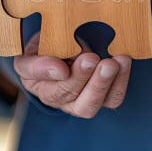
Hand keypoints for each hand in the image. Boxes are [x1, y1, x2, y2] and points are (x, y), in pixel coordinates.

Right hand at [14, 33, 131, 117]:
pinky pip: (115, 96)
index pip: (56, 92)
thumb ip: (37, 66)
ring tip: (117, 61)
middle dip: (92, 83)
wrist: (58, 45)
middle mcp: (66, 102)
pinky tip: (123, 60)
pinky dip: (122, 79)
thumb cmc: (41, 51)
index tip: (66, 67)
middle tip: (94, 60)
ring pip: (101, 102)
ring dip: (110, 83)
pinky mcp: (105, 94)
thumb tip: (60, 71)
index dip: (67, 80)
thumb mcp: (28, 56)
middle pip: (83, 104)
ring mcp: (87, 99)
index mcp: (45, 92)